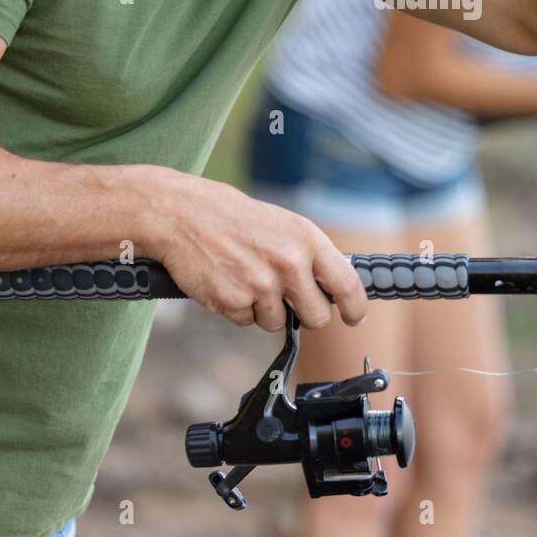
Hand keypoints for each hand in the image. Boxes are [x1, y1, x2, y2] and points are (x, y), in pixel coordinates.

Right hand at [141, 168, 367, 331]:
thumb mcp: (283, 225)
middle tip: (287, 298)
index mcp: (306, 239)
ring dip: (265, 309)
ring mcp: (261, 285)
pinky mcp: (233, 302)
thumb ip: (309, 256)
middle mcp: (289, 263)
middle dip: (305, 314)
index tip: (354, 317)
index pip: (347, 285)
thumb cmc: (234, 218)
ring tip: (246, 276)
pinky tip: (227, 281)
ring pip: (278, 322)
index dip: (355, 308)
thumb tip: (334, 289)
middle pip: (317, 317)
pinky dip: (238, 309)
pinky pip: (247, 322)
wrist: (182, 214)